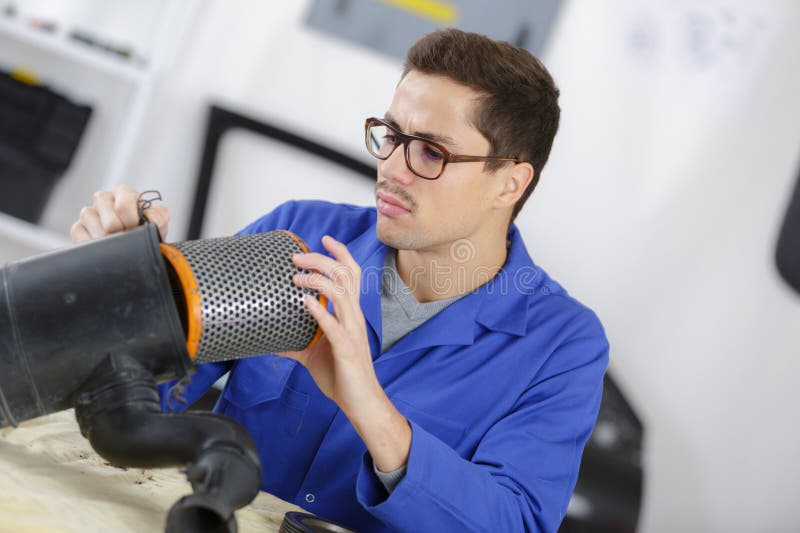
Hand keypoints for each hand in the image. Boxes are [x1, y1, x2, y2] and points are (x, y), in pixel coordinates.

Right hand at [70, 184, 169, 243]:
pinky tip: (105, 247)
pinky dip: (97, 248)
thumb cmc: (146, 230)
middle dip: (123, 235)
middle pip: (110, 223)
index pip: (123, 206)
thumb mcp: (158, 223)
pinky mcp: (77, 227)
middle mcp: (103, 198)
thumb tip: (150, 217)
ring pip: (97, 232)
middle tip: (129, 239)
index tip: (137, 229)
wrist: (135, 246)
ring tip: (119, 244)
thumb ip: (159, 217)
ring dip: (111, 243)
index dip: (132, 222)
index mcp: (123, 192)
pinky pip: (83, 240)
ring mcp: (88, 212)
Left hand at [281, 235, 410, 470]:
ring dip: (318, 282)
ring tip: (297, 278)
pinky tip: (305, 303)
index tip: (325, 238)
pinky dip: (320, 312)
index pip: (351, 275)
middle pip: (346, 276)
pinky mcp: (346, 349)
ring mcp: (352, 331)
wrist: (360, 402)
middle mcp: (354, 317)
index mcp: (350, 315)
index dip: (340, 254)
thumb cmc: (342, 377)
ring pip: (342, 294)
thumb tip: (271, 339)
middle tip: (298, 257)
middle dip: (322, 261)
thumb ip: (296, 342)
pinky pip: (334, 326)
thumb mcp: (313, 355)